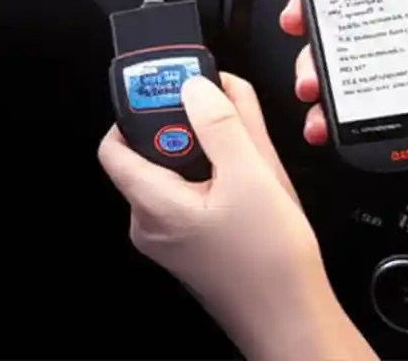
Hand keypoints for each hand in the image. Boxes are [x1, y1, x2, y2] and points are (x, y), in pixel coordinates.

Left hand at [98, 74, 364, 357]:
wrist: (293, 321)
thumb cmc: (270, 265)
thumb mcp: (252, 176)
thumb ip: (222, 123)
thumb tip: (195, 86)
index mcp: (151, 204)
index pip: (114, 145)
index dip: (137, 112)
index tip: (172, 91)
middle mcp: (152, 223)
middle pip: (154, 154)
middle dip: (192, 128)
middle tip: (231, 118)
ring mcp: (173, 236)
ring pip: (181, 174)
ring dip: (213, 153)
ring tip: (252, 157)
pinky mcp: (195, 243)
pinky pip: (197, 195)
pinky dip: (221, 177)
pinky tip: (255, 182)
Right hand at [281, 0, 407, 213]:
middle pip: (350, 26)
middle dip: (315, 24)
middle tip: (300, 26)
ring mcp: (403, 86)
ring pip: (341, 71)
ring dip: (315, 72)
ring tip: (313, 81)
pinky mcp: (395, 123)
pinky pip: (349, 118)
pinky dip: (327, 119)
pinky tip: (323, 120)